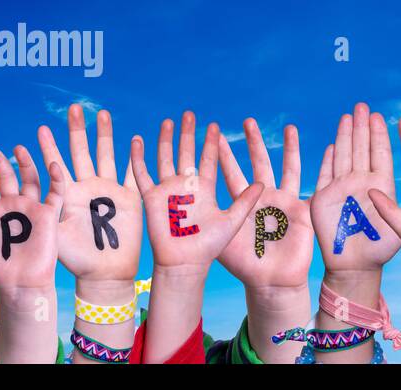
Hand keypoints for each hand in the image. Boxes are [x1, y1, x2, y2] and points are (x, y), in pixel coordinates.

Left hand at [0, 144, 66, 362]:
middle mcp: (12, 207)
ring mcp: (31, 210)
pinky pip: (55, 193)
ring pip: (30, 179)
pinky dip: (55, 179)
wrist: (20, 283)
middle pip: (6, 177)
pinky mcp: (49, 216)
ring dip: (25, 163)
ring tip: (18, 148)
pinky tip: (51, 164)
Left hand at [38, 105, 142, 281]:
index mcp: (68, 194)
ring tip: (102, 113)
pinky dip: (137, 158)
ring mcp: (109, 192)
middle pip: (82, 152)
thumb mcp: (55, 232)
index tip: (40, 128)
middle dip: (78, 130)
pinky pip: (135, 174)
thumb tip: (43, 179)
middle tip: (74, 108)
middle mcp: (88, 188)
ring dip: (105, 135)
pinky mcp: (130, 200)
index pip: (56, 164)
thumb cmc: (76, 259)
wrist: (104, 273)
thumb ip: (50, 207)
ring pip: (107, 156)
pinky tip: (137, 139)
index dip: (48, 147)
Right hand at [130, 112, 262, 271]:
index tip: (214, 125)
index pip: (208, 160)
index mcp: (205, 190)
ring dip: (165, 140)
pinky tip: (137, 141)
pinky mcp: (151, 198)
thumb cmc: (209, 248)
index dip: (211, 143)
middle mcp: (185, 187)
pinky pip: (142, 175)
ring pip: (165, 159)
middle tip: (189, 114)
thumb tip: (263, 183)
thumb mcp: (232, 221)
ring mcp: (167, 191)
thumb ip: (245, 202)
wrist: (185, 264)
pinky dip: (138, 158)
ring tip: (168, 122)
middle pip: (186, 154)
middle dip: (188, 134)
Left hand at [217, 119, 313, 288]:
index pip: (232, 172)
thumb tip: (193, 202)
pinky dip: (324, 168)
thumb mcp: (225, 238)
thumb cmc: (245, 264)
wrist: (272, 280)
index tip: (215, 134)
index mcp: (243, 203)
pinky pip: (315, 185)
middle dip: (255, 142)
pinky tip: (330, 150)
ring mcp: (285, 202)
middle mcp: (264, 197)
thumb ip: (216, 216)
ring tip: (291, 128)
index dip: (225, 155)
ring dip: (290, 148)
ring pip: (288, 168)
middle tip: (248, 120)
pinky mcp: (303, 209)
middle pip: (260, 163)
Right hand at [309, 103, 400, 271]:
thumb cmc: (380, 249)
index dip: (378, 135)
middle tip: (363, 105)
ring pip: (343, 156)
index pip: (379, 154)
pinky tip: (331, 145)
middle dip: (361, 127)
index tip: (380, 116)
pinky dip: (327, 161)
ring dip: (345, 136)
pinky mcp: (323, 199)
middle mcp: (360, 183)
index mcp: (380, 185)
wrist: (355, 267)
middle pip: (360, 149)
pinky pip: (325, 175)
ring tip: (348, 116)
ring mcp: (341, 189)